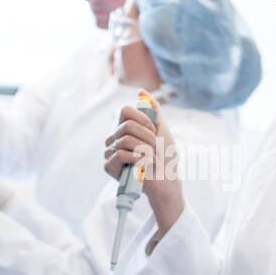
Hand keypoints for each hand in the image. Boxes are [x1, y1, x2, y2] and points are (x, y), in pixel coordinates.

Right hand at [103, 97, 184, 236]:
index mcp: (126, 129)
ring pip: (125, 138)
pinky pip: (121, 153)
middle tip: (155, 149)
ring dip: (145, 149)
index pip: (125, 111)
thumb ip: (153, 110)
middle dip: (147, 136)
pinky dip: (138, 159)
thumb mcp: (162, 130)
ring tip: (151, 159)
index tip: (154, 129)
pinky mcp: (109, 166)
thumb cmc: (166, 159)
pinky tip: (143, 166)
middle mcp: (115, 138)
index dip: (141, 118)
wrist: (167, 183)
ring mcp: (111, 152)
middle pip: (125, 124)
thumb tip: (141, 91)